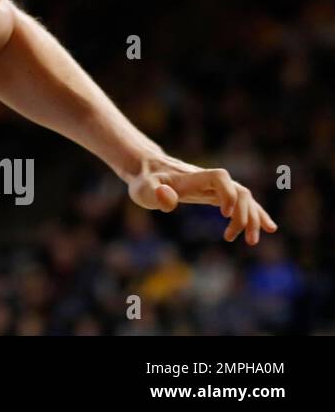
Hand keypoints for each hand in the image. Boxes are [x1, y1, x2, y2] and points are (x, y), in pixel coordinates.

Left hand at [126, 153, 277, 244]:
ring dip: (253, 218)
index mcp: (193, 177)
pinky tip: (267, 228)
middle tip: (241, 239)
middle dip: (246, 215)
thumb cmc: (145, 181)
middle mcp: (208, 181)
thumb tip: (168, 198)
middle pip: (239, 191)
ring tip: (253, 241)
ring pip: (244, 198)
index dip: (228, 193)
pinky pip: (240, 203)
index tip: (224, 214)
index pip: (220, 178)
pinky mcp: (214, 196)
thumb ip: (155, 192)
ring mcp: (213, 188)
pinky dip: (254, 215)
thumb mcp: (143, 188)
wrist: (146, 170)